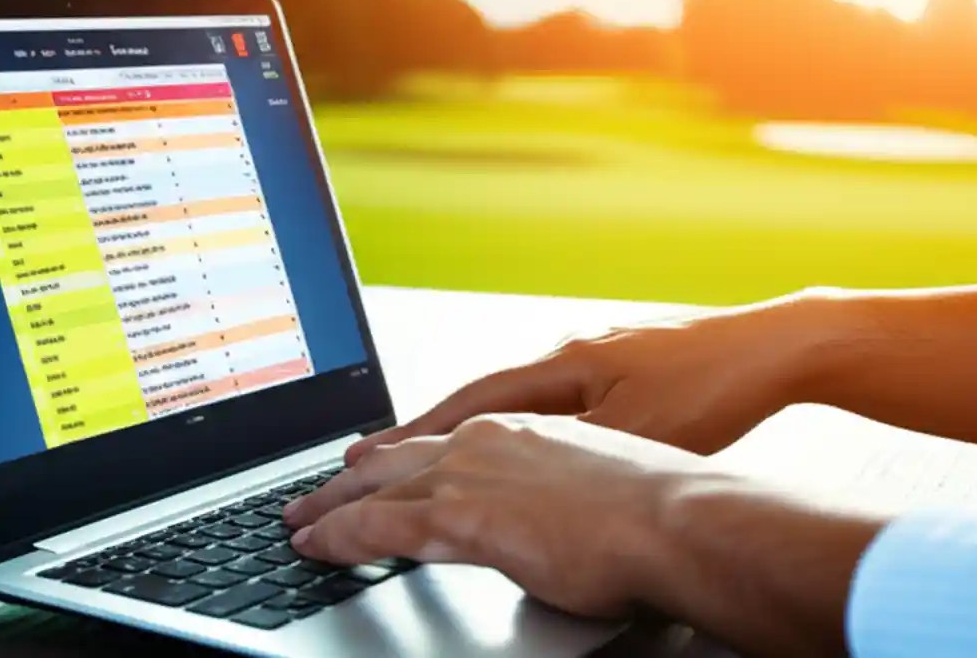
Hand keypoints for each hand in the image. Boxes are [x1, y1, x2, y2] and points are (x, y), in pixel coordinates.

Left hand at [285, 415, 732, 616]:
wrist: (677, 520)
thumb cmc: (652, 510)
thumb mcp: (589, 488)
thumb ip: (549, 496)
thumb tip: (542, 518)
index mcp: (518, 429)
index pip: (437, 442)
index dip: (395, 459)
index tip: (370, 470)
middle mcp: (486, 439)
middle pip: (393, 457)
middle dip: (346, 480)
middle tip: (312, 494)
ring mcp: (470, 472)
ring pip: (373, 488)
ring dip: (329, 509)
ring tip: (298, 524)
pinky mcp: (462, 514)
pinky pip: (379, 526)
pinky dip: (340, 536)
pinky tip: (315, 547)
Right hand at [346, 295, 828, 463]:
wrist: (775, 349)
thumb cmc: (714, 385)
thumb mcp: (634, 431)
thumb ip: (570, 448)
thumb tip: (512, 467)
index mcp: (563, 365)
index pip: (469, 401)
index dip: (415, 430)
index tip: (370, 453)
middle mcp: (570, 354)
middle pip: (480, 397)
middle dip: (425, 428)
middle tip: (372, 455)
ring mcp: (595, 358)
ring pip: (513, 399)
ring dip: (467, 426)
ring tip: (429, 453)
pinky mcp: (622, 369)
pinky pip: (549, 398)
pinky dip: (513, 424)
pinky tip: (516, 442)